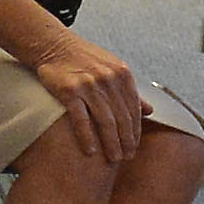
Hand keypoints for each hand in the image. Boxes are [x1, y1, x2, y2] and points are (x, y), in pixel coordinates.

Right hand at [31, 28, 147, 163]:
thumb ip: (131, 91)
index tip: (135, 146)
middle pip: (122, 117)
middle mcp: (108, 78)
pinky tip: (91, 151)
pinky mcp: (69, 91)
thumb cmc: (84, 59)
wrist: (54, 45)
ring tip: (114, 158)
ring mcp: (89, 84)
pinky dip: (87, 136)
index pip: (134, 109)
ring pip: (105, 121)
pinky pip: (81, 118)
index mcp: (122, 73)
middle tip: (127, 157)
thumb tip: (150, 110)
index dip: (135, 130)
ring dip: (111, 143)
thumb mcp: (113, 69)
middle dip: (126, 141)